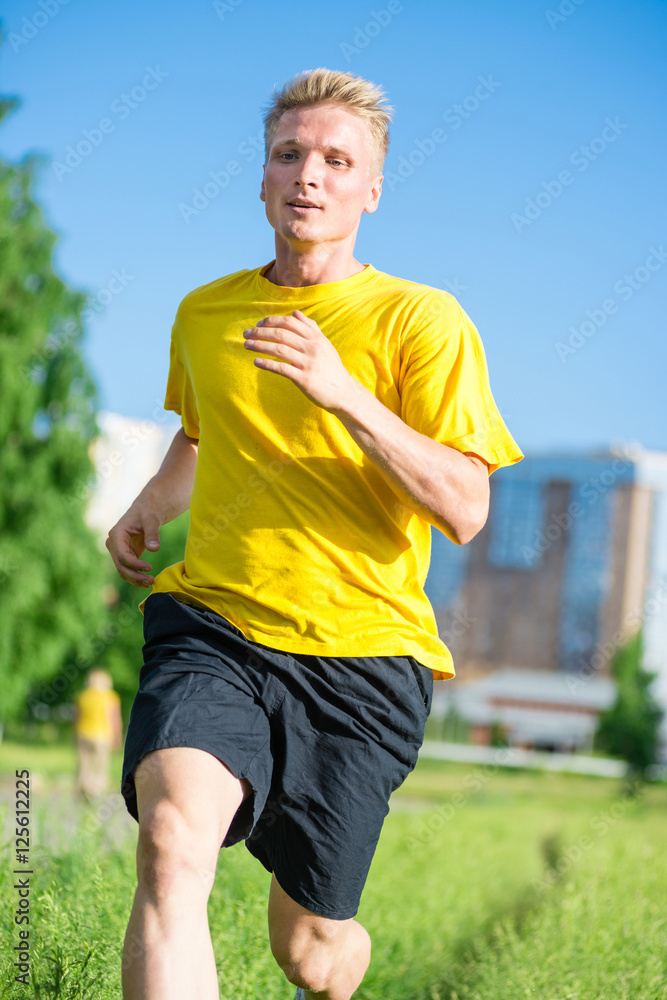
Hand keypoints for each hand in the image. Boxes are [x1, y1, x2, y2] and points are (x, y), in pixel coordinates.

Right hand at [105, 499, 161, 587]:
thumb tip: (154, 549)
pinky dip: (136, 577)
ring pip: (123, 570)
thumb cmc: (147, 512)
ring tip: (150, 583)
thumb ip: (152, 533)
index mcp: (116, 534)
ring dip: (135, 579)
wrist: (145, 510)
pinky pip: (128, 569)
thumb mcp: (151, 519)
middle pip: (121, 565)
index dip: (134, 564)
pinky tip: (147, 582)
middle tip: (151, 581)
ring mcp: (117, 551)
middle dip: (135, 576)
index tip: (149, 568)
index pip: (122, 555)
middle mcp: (113, 544)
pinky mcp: (125, 555)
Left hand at [242, 309, 359, 412]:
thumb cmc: (332, 369)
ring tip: (246, 345)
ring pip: (279, 349)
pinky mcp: (304, 379)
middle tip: (246, 334)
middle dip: (260, 332)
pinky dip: (267, 364)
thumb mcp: (325, 345)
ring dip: (259, 345)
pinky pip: (282, 368)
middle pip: (281, 334)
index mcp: (316, 338)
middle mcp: (312, 347)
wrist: (345, 393)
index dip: (272, 321)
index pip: (290, 322)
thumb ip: (311, 328)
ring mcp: (308, 363)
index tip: (259, 324)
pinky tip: (256, 361)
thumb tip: (296, 313)